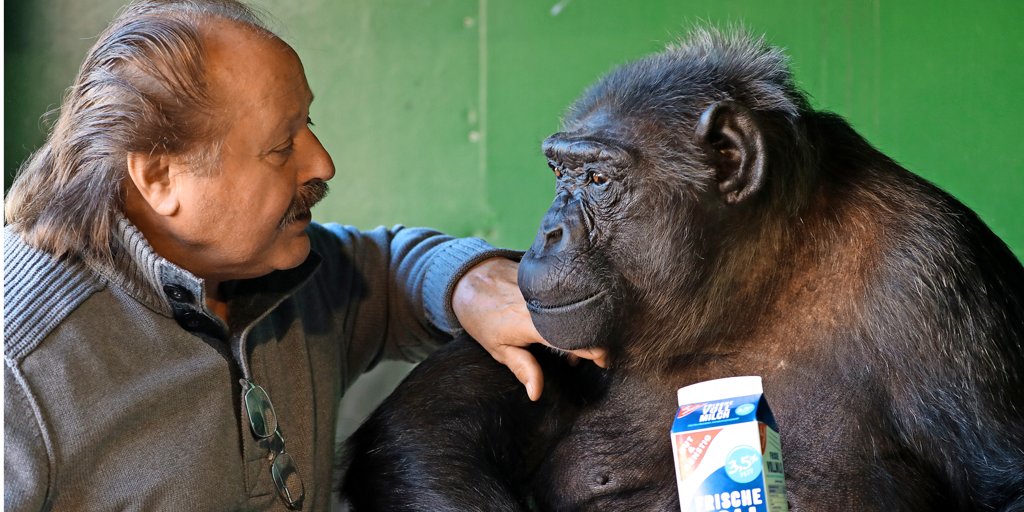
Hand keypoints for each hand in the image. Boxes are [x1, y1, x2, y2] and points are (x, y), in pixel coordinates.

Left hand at [452, 257, 606, 400]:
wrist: (470, 279)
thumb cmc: (482, 318)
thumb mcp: (499, 349)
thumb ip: (523, 368)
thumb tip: (537, 393)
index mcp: (534, 324)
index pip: (576, 338)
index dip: (595, 351)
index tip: (603, 362)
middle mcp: (545, 304)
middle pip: (584, 322)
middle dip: (592, 340)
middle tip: (583, 357)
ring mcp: (547, 289)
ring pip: (578, 308)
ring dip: (581, 327)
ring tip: (569, 345)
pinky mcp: (547, 279)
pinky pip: (568, 296)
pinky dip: (571, 311)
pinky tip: (562, 323)